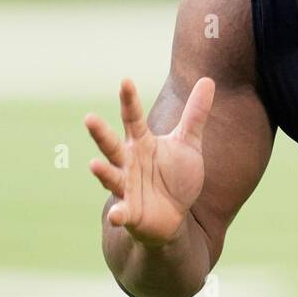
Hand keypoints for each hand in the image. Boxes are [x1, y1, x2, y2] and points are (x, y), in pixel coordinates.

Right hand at [84, 77, 215, 245]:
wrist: (174, 216)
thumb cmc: (175, 176)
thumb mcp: (188, 143)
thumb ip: (195, 114)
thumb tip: (208, 80)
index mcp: (141, 143)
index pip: (133, 118)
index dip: (129, 100)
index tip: (125, 80)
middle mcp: (128, 162)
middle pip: (111, 145)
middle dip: (100, 133)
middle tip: (89, 118)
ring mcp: (125, 187)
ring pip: (111, 177)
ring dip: (103, 172)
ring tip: (93, 165)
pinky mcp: (129, 211)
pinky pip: (121, 212)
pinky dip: (117, 213)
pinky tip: (115, 215)